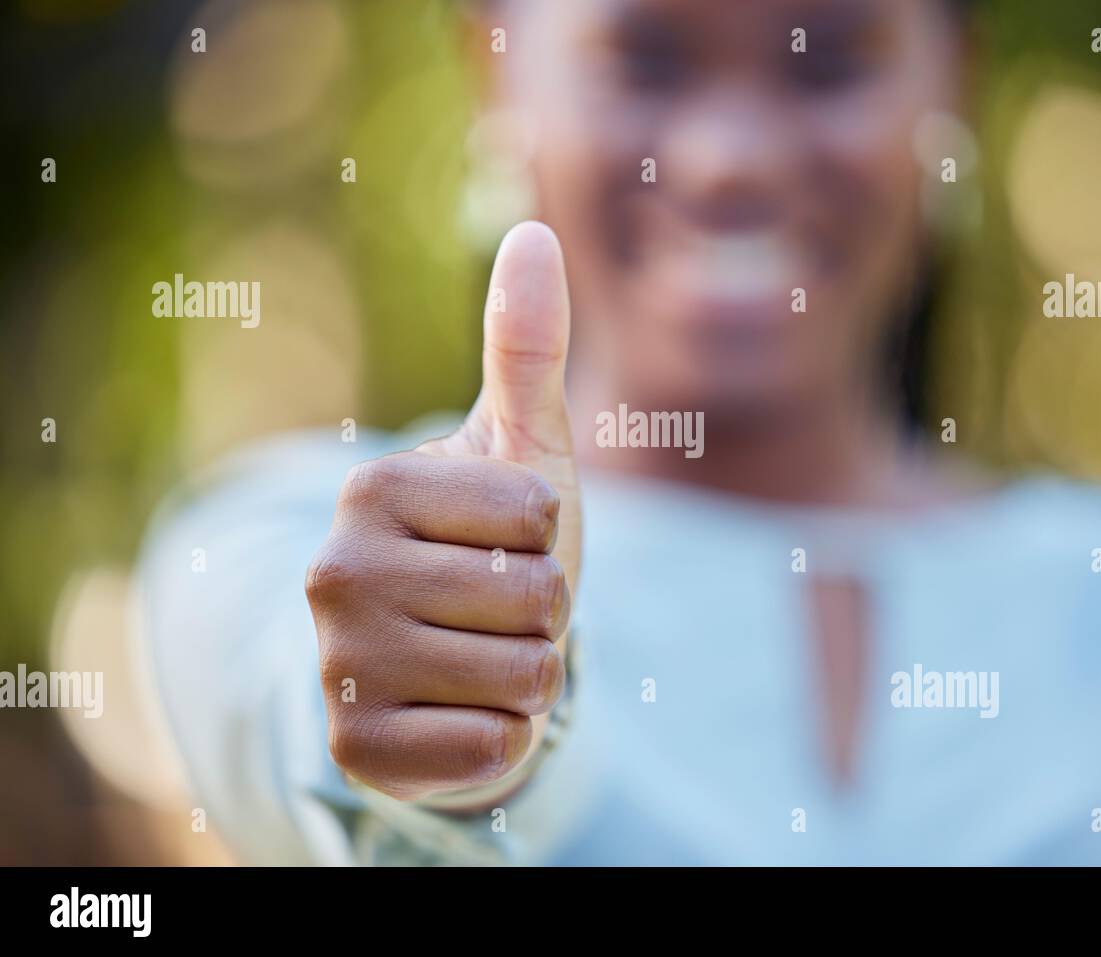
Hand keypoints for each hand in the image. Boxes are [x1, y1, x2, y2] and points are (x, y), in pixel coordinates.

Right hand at [306, 221, 581, 800]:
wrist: (452, 659)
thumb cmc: (498, 546)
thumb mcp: (524, 448)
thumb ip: (526, 346)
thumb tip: (531, 231)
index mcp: (373, 487)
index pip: (538, 516)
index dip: (548, 538)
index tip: (504, 543)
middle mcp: (333, 572)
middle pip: (536, 598)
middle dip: (544, 612)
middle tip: (494, 609)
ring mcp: (336, 666)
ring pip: (522, 677)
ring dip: (529, 675)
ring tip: (482, 658)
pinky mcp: (353, 750)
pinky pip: (488, 750)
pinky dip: (501, 738)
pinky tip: (460, 715)